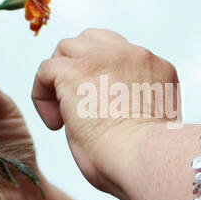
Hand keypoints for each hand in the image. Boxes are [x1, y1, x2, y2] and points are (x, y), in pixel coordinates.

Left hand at [31, 29, 181, 199]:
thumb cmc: (150, 159)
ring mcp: (105, 57)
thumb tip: (104, 113)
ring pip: (67, 49)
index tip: (103, 107)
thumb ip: (133, 104)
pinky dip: (43, 96)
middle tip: (78, 102)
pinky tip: (56, 124)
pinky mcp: (75, 71)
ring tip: (65, 114)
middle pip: (94, 40)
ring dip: (60, 78)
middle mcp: (135, 55)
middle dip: (80, 65)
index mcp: (157, 68)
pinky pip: (46, 70)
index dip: (104, 76)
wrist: (147, 159)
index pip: (122, 55)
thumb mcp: (150, 121)